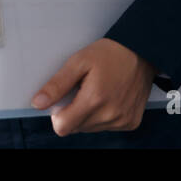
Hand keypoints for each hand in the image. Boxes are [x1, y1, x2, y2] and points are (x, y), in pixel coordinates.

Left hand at [32, 38, 156, 135]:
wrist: (143, 52)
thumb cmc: (111, 53)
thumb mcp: (79, 61)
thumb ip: (57, 84)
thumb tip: (37, 103)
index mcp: (94, 100)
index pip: (62, 127)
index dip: (58, 114)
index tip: (65, 98)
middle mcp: (110, 115)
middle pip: (76, 128)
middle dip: (74, 112)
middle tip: (84, 89)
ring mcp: (122, 121)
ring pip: (90, 129)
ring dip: (89, 114)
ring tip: (99, 91)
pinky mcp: (131, 122)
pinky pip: (107, 127)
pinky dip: (104, 115)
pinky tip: (110, 97)